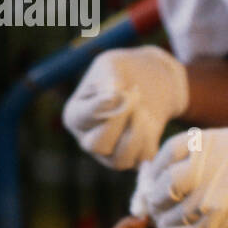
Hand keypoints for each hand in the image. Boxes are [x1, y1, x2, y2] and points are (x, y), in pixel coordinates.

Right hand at [63, 46, 188, 169]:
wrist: (148, 80)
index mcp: (75, 115)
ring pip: (120, 160)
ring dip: (137, 133)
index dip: (104, 106)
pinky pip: (142, 160)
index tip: (122, 91)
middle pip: (97, 145)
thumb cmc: (124, 71)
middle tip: (136, 96)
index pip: (83, 118)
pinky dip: (150, 142)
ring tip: (144, 110)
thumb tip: (110, 99)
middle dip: (120, 121)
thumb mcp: (112, 66)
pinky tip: (151, 121)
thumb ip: (108, 80)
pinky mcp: (133, 159)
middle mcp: (87, 139)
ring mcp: (109, 154)